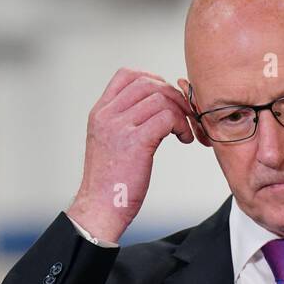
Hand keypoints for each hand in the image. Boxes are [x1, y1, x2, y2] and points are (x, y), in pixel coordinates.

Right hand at [66, 68, 210, 243]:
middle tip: (184, 115)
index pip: (127, 75)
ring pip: (160, 98)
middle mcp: (107, 115)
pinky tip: (183, 139)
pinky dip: (181, 125)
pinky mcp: (135, 141)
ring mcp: (119, 127)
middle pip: (148, 83)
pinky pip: (167, 117)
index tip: (166, 99)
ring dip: (180, 112)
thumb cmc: (111, 183)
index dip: (153, 80)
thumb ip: (125, 123)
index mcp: (100, 112)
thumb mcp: (111, 144)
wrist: (100, 208)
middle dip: (173, 96)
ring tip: (184, 132)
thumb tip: (155, 109)